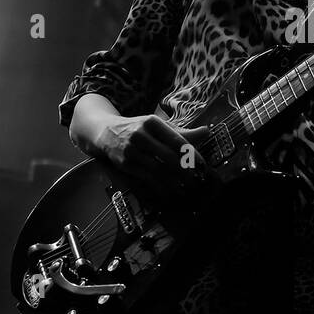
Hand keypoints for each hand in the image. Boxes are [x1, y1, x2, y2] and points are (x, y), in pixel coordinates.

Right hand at [91, 114, 211, 198]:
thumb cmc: (140, 129)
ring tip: (186, 187)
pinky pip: (146, 177)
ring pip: (157, 168)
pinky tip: (170, 191)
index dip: (191, 154)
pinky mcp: (125, 163)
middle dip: (184, 170)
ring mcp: (131, 149)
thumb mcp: (158, 127)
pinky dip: (160, 186)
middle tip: (197, 179)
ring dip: (174, 181)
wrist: (107, 132)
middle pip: (167, 156)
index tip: (202, 165)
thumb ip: (182, 132)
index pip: (176, 140)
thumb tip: (207, 131)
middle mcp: (140, 134)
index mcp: (152, 122)